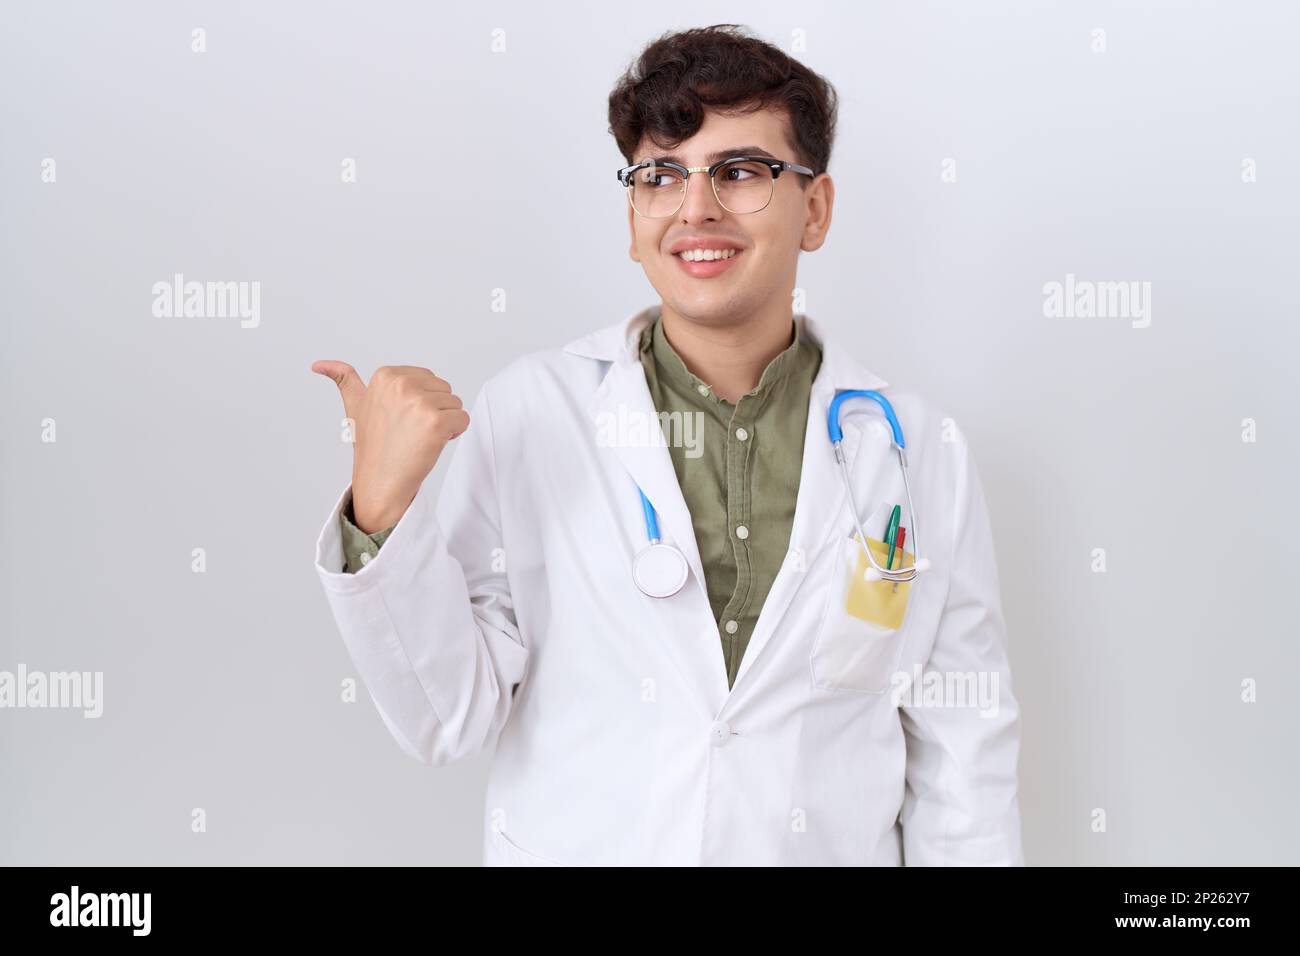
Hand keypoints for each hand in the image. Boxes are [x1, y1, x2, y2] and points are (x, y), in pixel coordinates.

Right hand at [312, 361, 468, 533]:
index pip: (428, 379)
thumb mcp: (355, 406)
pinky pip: (463, 419)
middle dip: (434, 410)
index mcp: (385, 375)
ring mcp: (419, 402)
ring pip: (455, 404)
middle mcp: (401, 384)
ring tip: (419, 438)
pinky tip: (431, 445)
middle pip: (444, 389)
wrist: (380, 482)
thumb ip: (344, 380)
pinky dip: (454, 434)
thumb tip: (318, 364)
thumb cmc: (372, 446)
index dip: (421, 402)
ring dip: (445, 423)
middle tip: (410, 432)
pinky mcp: (436, 422)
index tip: (400, 420)